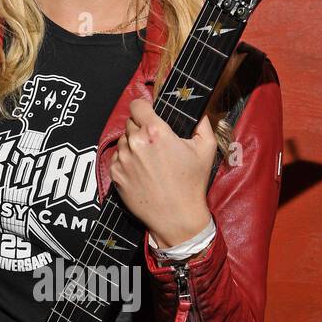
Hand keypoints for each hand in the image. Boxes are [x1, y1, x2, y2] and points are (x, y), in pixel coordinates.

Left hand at [109, 97, 214, 247]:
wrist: (176, 217)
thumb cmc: (192, 184)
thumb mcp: (206, 149)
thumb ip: (202, 124)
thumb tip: (199, 112)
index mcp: (155, 132)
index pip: (137, 105)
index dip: (143, 107)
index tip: (148, 113)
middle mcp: (136, 143)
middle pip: (130, 123)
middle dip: (141, 128)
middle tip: (155, 143)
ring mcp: (123, 159)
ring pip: (123, 141)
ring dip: (132, 145)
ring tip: (148, 159)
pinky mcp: (115, 174)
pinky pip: (117, 158)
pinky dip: (126, 161)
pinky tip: (140, 171)